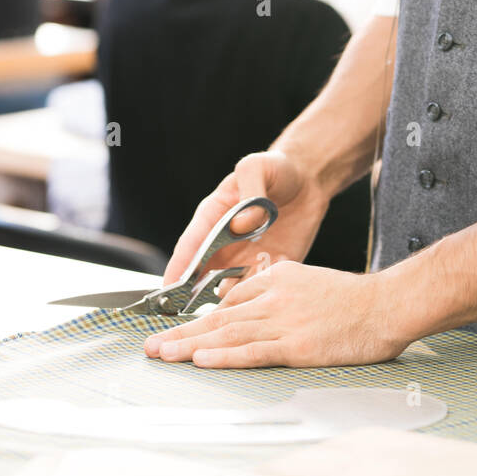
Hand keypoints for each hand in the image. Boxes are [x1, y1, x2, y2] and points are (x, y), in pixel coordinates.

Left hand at [144, 261, 409, 367]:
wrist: (385, 305)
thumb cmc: (352, 299)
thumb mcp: (307, 281)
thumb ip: (277, 290)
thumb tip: (246, 305)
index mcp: (277, 279)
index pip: (229, 301)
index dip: (198, 318)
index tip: (174, 330)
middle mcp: (274, 297)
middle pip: (218, 318)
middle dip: (180, 332)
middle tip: (150, 345)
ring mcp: (284, 321)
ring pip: (227, 334)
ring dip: (190, 345)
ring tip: (162, 354)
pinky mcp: (296, 345)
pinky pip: (253, 351)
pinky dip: (224, 356)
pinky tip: (201, 360)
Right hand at [163, 149, 329, 293]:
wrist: (309, 179)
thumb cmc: (275, 168)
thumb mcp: (257, 168)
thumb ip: (249, 189)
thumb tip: (241, 224)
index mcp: (213, 217)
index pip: (190, 246)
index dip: (178, 269)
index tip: (167, 291)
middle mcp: (225, 242)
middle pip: (203, 275)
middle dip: (198, 294)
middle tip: (204, 307)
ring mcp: (247, 256)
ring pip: (232, 286)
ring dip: (238, 291)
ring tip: (252, 280)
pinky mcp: (271, 264)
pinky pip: (263, 284)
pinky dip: (267, 285)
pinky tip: (280, 268)